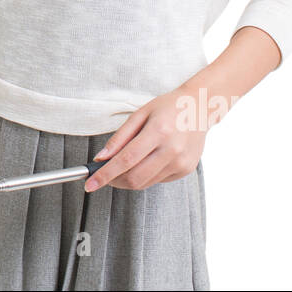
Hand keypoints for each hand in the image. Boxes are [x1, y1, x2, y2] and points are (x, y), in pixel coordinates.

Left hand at [84, 89, 206, 191]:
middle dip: (114, 181)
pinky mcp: (186, 170)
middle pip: (135, 178)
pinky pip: (157, 180)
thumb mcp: (140, 114)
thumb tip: (101, 158)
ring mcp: (181, 162)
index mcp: (159, 131)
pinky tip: (146, 161)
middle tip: (103, 175)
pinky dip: (145, 175)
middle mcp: (172, 150)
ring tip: (123, 166)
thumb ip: (119, 137)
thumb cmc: (167, 107)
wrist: (200, 108)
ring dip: (128, 179)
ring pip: (145, 183)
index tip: (90, 183)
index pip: (126, 160)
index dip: (105, 174)